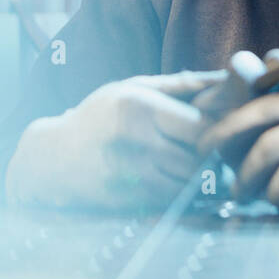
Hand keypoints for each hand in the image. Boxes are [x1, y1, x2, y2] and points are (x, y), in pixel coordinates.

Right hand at [6, 70, 225, 210]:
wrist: (52, 158)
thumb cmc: (99, 117)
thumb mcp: (134, 89)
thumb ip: (182, 84)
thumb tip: (227, 76)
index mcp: (141, 107)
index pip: (202, 125)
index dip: (221, 131)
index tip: (226, 132)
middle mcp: (136, 141)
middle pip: (200, 157)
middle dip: (218, 159)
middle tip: (225, 156)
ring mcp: (131, 175)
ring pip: (191, 184)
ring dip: (207, 181)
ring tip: (209, 172)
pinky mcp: (128, 202)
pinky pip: (174, 202)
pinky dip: (187, 196)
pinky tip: (186, 187)